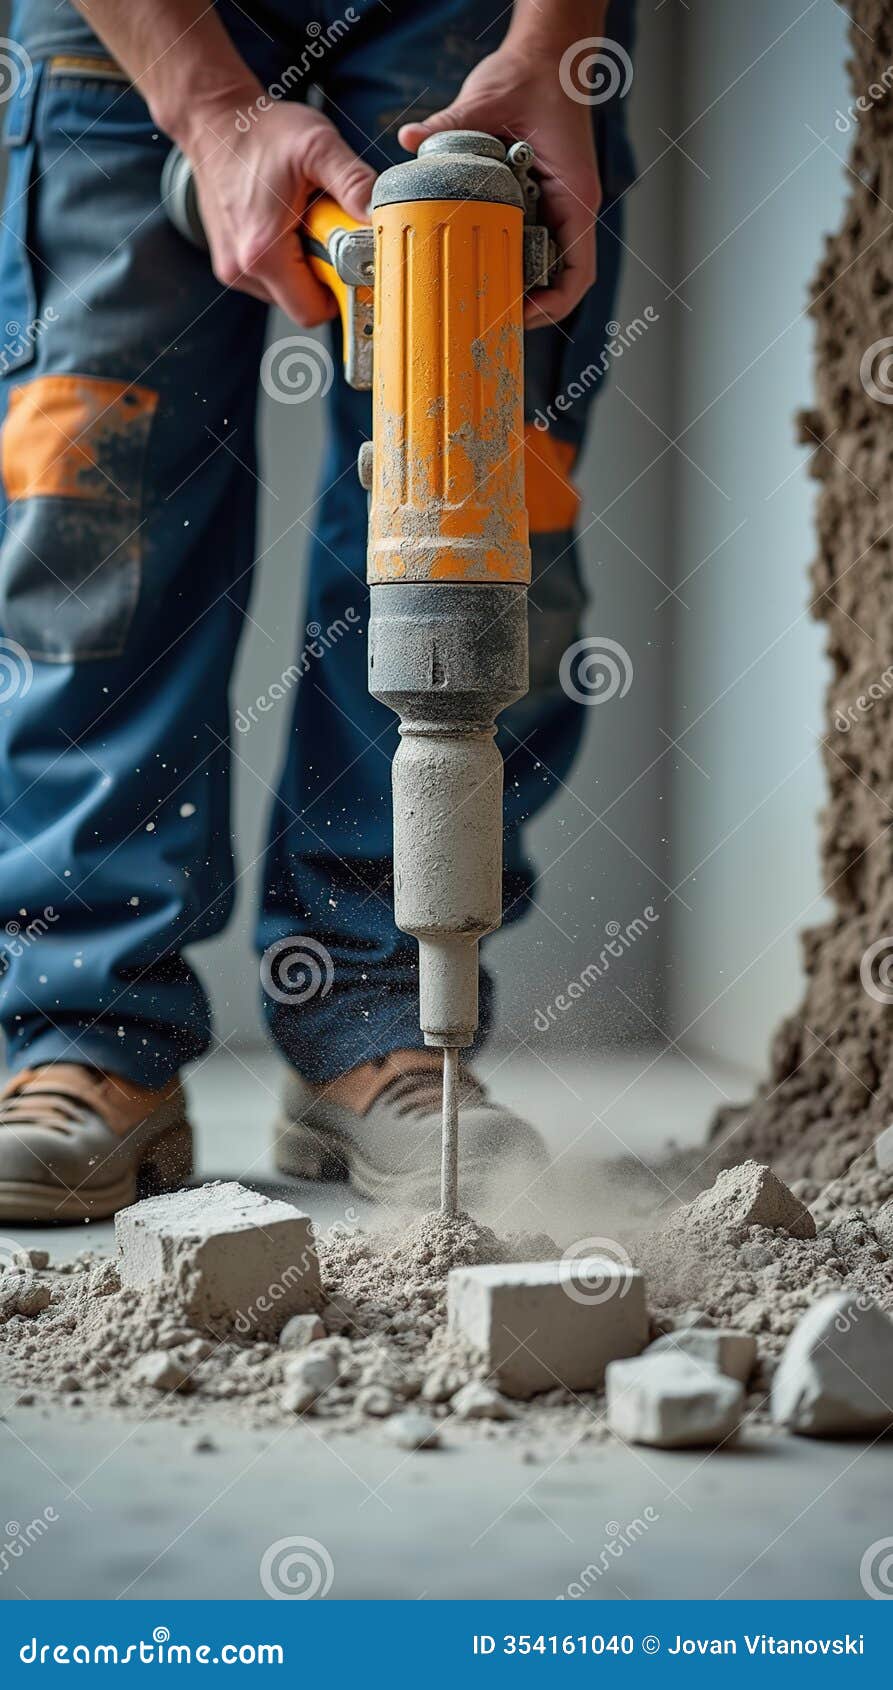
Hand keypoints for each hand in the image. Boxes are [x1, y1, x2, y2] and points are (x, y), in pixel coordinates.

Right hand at [183, 96, 375, 324]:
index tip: (352, 260)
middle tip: (327, 231)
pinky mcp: (229, 263)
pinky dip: (287, 259)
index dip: (341, 291)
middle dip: (324, 276)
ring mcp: (232, 269)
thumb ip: (354, 182)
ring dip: (305, 267)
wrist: (214, 120)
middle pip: (302, 305)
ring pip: (287, 294)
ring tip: (302, 221)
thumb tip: (381, 216)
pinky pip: (271, 280)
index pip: (314, 311)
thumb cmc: (260, 132)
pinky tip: (285, 223)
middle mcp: (242, 269)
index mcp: (263, 252)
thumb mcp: (317, 145)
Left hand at [399, 42, 601, 328]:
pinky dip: (505, 254)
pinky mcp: (539, 196)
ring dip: (515, 282)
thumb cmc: (534, 74)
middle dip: (527, 303)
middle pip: (557, 277)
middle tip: (485, 316)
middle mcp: (570, 205)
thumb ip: (450, 123)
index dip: (552, 305)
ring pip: (542, 262)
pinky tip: (474, 260)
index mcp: (574, 194)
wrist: (548, 52)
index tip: (519, 317)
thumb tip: (409, 138)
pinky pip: (527, 237)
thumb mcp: (488, 99)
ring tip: (477, 298)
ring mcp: (556, 203)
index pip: (577, 271)